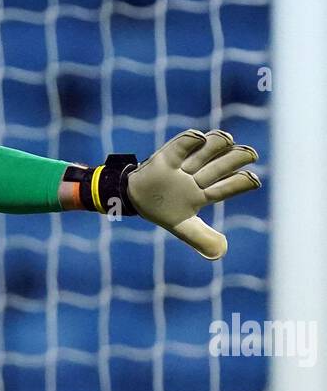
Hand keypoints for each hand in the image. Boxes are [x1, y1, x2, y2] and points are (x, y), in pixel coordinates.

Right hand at [126, 129, 259, 259]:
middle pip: (223, 164)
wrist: (136, 198)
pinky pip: (182, 144)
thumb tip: (221, 252)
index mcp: (205, 193)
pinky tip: (199, 138)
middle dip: (237, 159)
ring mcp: (186, 163)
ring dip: (219, 143)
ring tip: (226, 140)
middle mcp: (201, 175)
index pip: (228, 187)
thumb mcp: (182, 227)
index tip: (254, 180)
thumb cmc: (165, 210)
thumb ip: (201, 238)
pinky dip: (191, 140)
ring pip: (208, 148)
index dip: (241, 183)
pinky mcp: (169, 154)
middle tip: (250, 155)